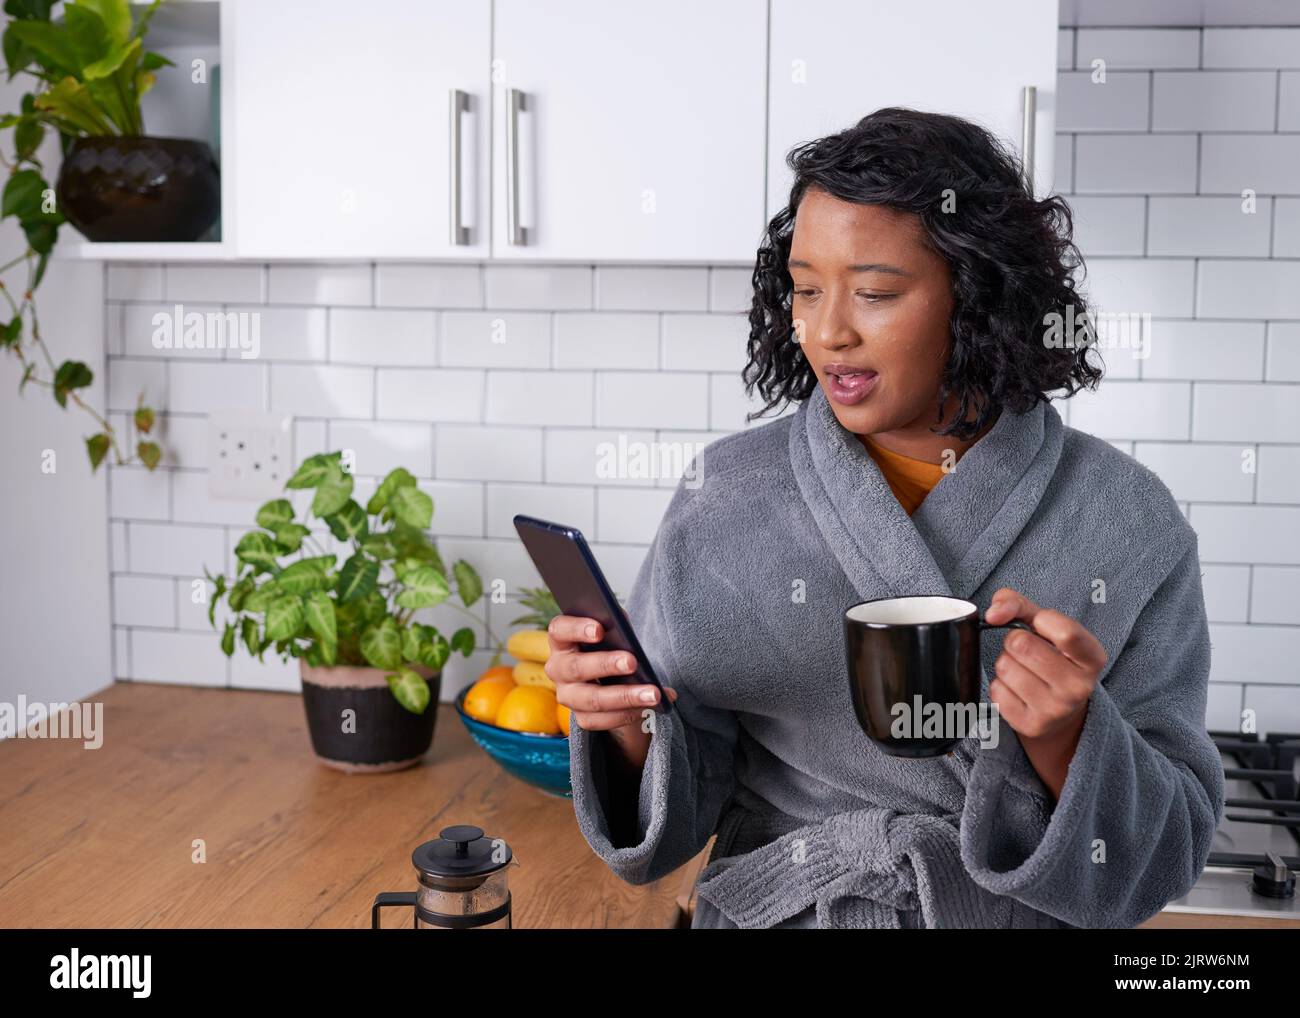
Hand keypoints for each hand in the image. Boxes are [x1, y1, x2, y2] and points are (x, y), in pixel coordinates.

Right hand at [545, 615, 677, 769]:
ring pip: (593, 700)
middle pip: (576, 667)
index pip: (560, 630)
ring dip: (626, 697)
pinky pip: (604, 720)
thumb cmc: (610, 645)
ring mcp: (568, 696)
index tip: (600, 630)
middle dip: (606, 665)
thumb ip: (617, 626)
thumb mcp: (613, 633)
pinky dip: (630, 714)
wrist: (613, 678)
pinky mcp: (582, 718)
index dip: (577, 628)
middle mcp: (558, 669)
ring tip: (653, 694)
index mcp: (561, 640)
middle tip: (632, 662)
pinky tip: (650, 707)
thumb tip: (627, 631)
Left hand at [983, 588, 1107, 799]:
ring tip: (1024, 671)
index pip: (1064, 631)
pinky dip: (1000, 686)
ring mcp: (1056, 710)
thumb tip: (993, 613)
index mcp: (1093, 657)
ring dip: (1006, 663)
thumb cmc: (1051, 656)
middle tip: (1027, 651)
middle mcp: (1080, 687)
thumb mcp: (1044, 625)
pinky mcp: (1032, 725)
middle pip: (1022, 645)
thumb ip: (1017, 604)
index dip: (1040, 621)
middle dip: (1015, 641)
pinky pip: (996, 691)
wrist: (1060, 711)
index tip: (1039, 625)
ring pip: (1005, 667)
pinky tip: (1018, 690)